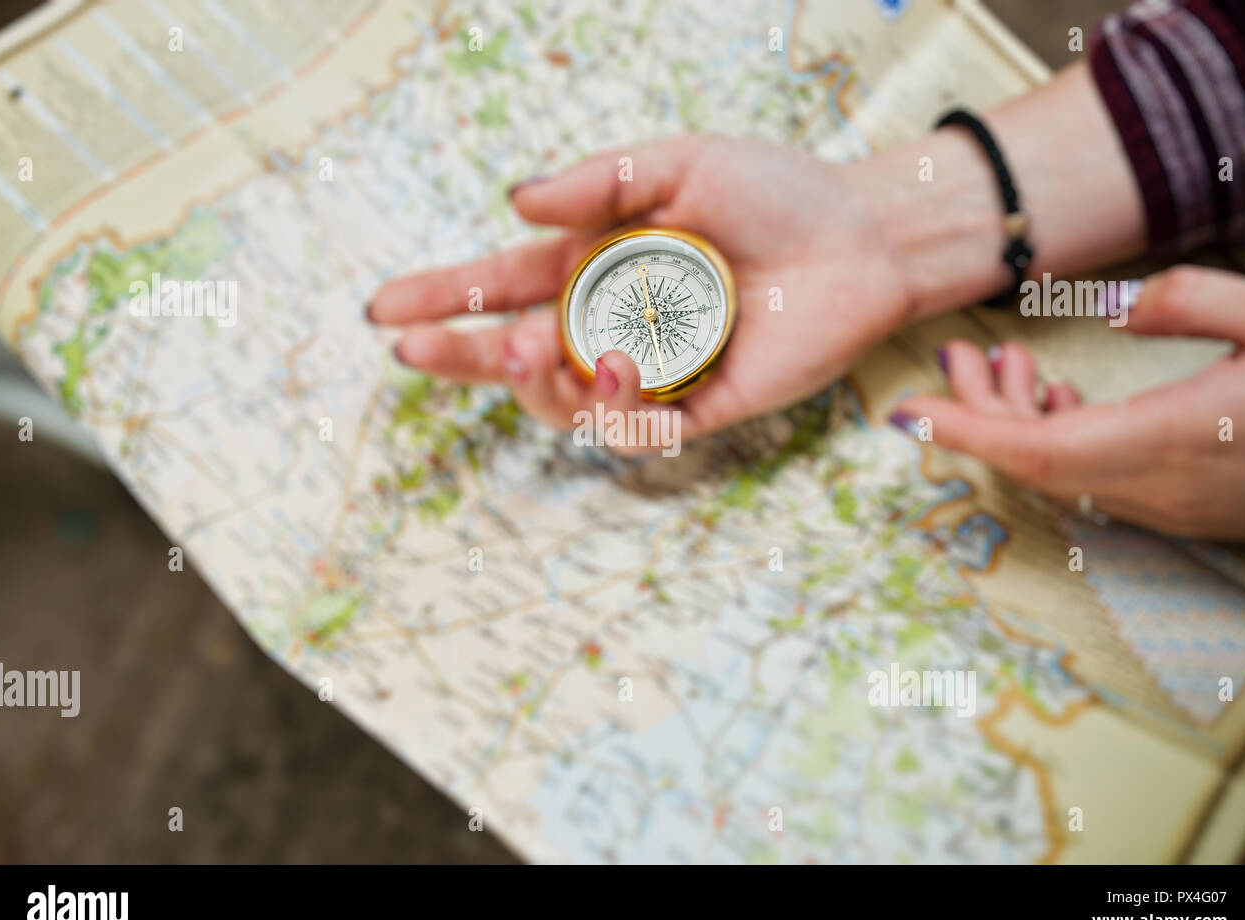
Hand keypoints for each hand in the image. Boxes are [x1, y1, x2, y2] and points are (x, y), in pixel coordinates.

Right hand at [366, 134, 913, 449]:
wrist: (861, 239)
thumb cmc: (773, 192)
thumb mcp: (679, 163)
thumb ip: (598, 183)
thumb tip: (516, 202)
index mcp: (595, 261)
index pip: (501, 286)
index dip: (441, 298)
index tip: (383, 309)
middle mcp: (612, 320)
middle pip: (514, 353)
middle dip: (459, 355)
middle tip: (413, 352)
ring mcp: (651, 370)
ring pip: (564, 401)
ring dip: (535, 383)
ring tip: (529, 350)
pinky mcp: (698, 407)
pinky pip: (635, 430)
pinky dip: (614, 411)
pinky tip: (617, 372)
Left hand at [890, 266, 1244, 540]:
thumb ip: (1192, 301)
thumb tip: (1114, 311)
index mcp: (1168, 440)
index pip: (1033, 449)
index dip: (964, 432)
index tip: (906, 413)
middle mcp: (1154, 487)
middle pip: (1033, 460)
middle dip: (980, 412)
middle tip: (954, 358)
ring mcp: (1168, 507)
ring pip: (1059, 470)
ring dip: (1020, 420)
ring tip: (1004, 364)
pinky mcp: (1184, 509)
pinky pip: (1093, 478)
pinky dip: (1059, 438)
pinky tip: (1059, 396)